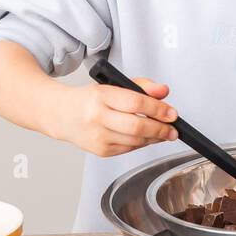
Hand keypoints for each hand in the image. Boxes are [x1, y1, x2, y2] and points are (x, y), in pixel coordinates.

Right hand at [48, 76, 178, 156]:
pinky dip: (141, 144)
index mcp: (101, 96)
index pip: (136, 102)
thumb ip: (142, 86)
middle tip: (173, 129)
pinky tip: (146, 137)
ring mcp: (98, 137)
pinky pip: (129, 149)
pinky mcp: (100, 151)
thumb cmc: (90, 99)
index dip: (158, 108)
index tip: (172, 113)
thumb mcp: (114, 85)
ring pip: (135, 141)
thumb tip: (163, 91)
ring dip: (154, 138)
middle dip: (161, 129)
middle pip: (137, 125)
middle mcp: (97, 117)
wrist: (63, 115)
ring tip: (163, 133)